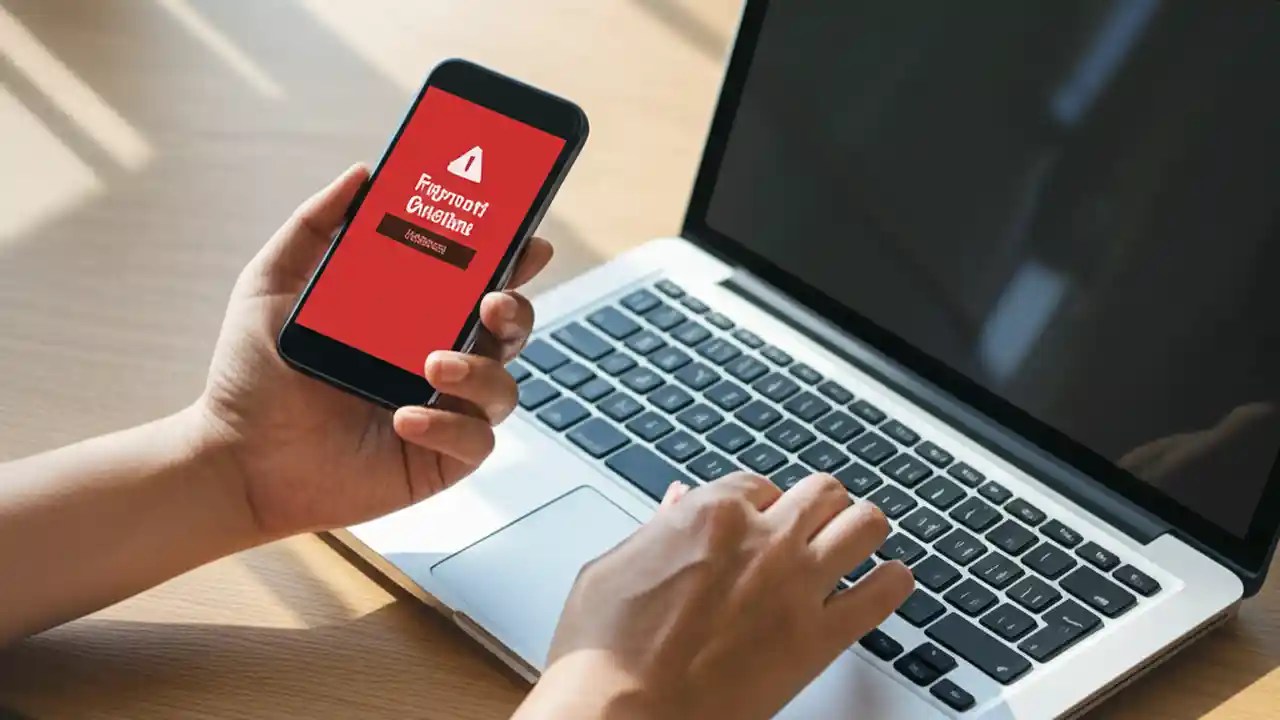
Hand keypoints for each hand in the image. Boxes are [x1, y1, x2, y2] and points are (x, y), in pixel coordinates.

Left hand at [196, 165, 552, 539]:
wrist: (235, 455)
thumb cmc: (254, 374)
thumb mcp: (273, 282)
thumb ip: (315, 224)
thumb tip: (362, 174)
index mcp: (413, 316)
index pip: (479, 281)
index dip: (511, 260)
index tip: (525, 238)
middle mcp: (437, 360)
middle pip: (509, 330)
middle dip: (515, 308)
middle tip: (491, 300)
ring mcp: (442, 410)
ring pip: (503, 386)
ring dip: (480, 370)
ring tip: (432, 364)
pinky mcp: (436, 459)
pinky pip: (475, 441)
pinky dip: (449, 426)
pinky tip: (406, 417)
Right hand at [519, 473, 913, 719]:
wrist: (623, 717)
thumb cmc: (605, 652)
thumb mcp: (613, 567)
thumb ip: (659, 529)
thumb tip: (678, 503)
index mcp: (711, 514)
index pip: (762, 484)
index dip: (763, 505)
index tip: (761, 525)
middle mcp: (763, 539)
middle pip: (822, 492)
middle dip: (818, 507)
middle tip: (814, 527)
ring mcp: (797, 585)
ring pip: (866, 523)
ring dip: (861, 530)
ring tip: (855, 545)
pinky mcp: (819, 638)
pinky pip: (885, 593)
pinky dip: (892, 583)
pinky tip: (885, 584)